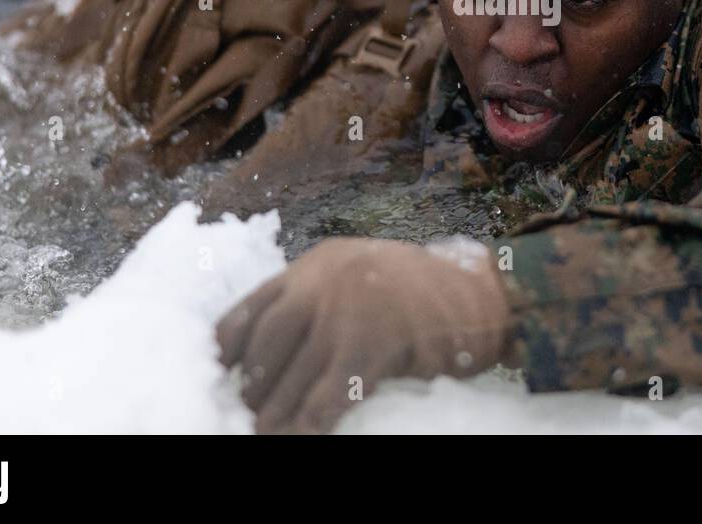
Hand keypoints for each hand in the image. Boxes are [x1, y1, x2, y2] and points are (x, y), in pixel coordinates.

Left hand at [216, 237, 512, 432]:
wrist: (479, 290)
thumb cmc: (421, 291)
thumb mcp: (359, 275)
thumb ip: (319, 297)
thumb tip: (279, 350)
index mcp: (314, 265)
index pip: (250, 308)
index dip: (228, 350)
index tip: (222, 377)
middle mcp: (322, 282)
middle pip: (266, 345)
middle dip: (254, 388)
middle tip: (250, 416)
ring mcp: (346, 312)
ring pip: (291, 375)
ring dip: (275, 413)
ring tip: (267, 434)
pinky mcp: (372, 345)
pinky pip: (328, 396)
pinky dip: (310, 423)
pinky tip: (304, 435)